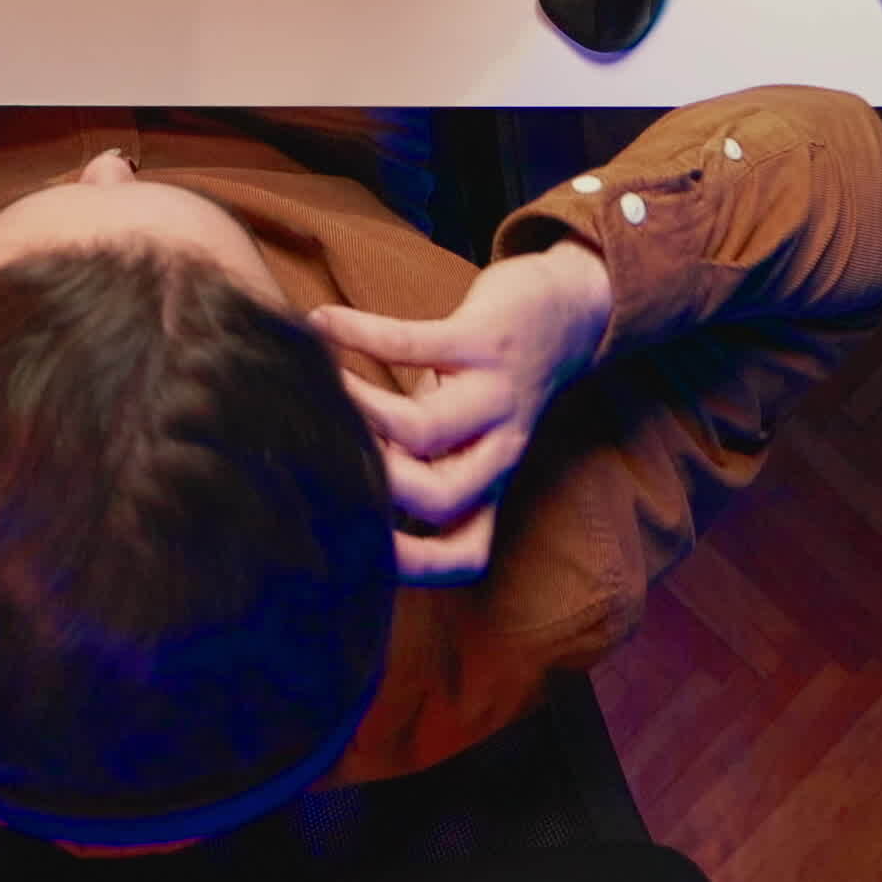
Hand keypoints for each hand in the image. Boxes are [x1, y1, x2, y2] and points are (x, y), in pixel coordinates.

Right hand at [306, 239, 611, 585]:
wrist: (563, 316)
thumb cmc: (486, 389)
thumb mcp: (461, 443)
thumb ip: (416, 474)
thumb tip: (342, 501)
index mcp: (489, 484)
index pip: (466, 553)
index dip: (415, 565)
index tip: (351, 550)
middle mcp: (498, 450)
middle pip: (440, 498)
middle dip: (375, 484)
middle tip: (322, 452)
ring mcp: (495, 395)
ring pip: (423, 427)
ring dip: (361, 409)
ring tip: (319, 387)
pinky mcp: (484, 339)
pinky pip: (412, 342)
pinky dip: (359, 333)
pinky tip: (322, 323)